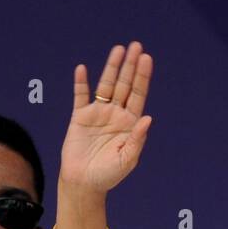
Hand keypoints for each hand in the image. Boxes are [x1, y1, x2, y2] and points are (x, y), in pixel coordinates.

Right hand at [59, 42, 153, 194]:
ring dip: (111, 67)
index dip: (142, 77)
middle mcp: (116, 114)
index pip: (138, 95)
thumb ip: (137, 139)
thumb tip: (147, 118)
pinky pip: (80, 96)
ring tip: (118, 49)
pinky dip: (81, 83)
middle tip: (136, 45)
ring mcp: (98, 113)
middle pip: (124, 84)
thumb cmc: (109, 174)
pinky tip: (82, 69)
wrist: (84, 183)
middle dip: (130, 65)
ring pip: (106, 85)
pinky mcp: (80, 117)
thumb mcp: (127, 159)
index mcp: (130, 123)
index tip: (146, 58)